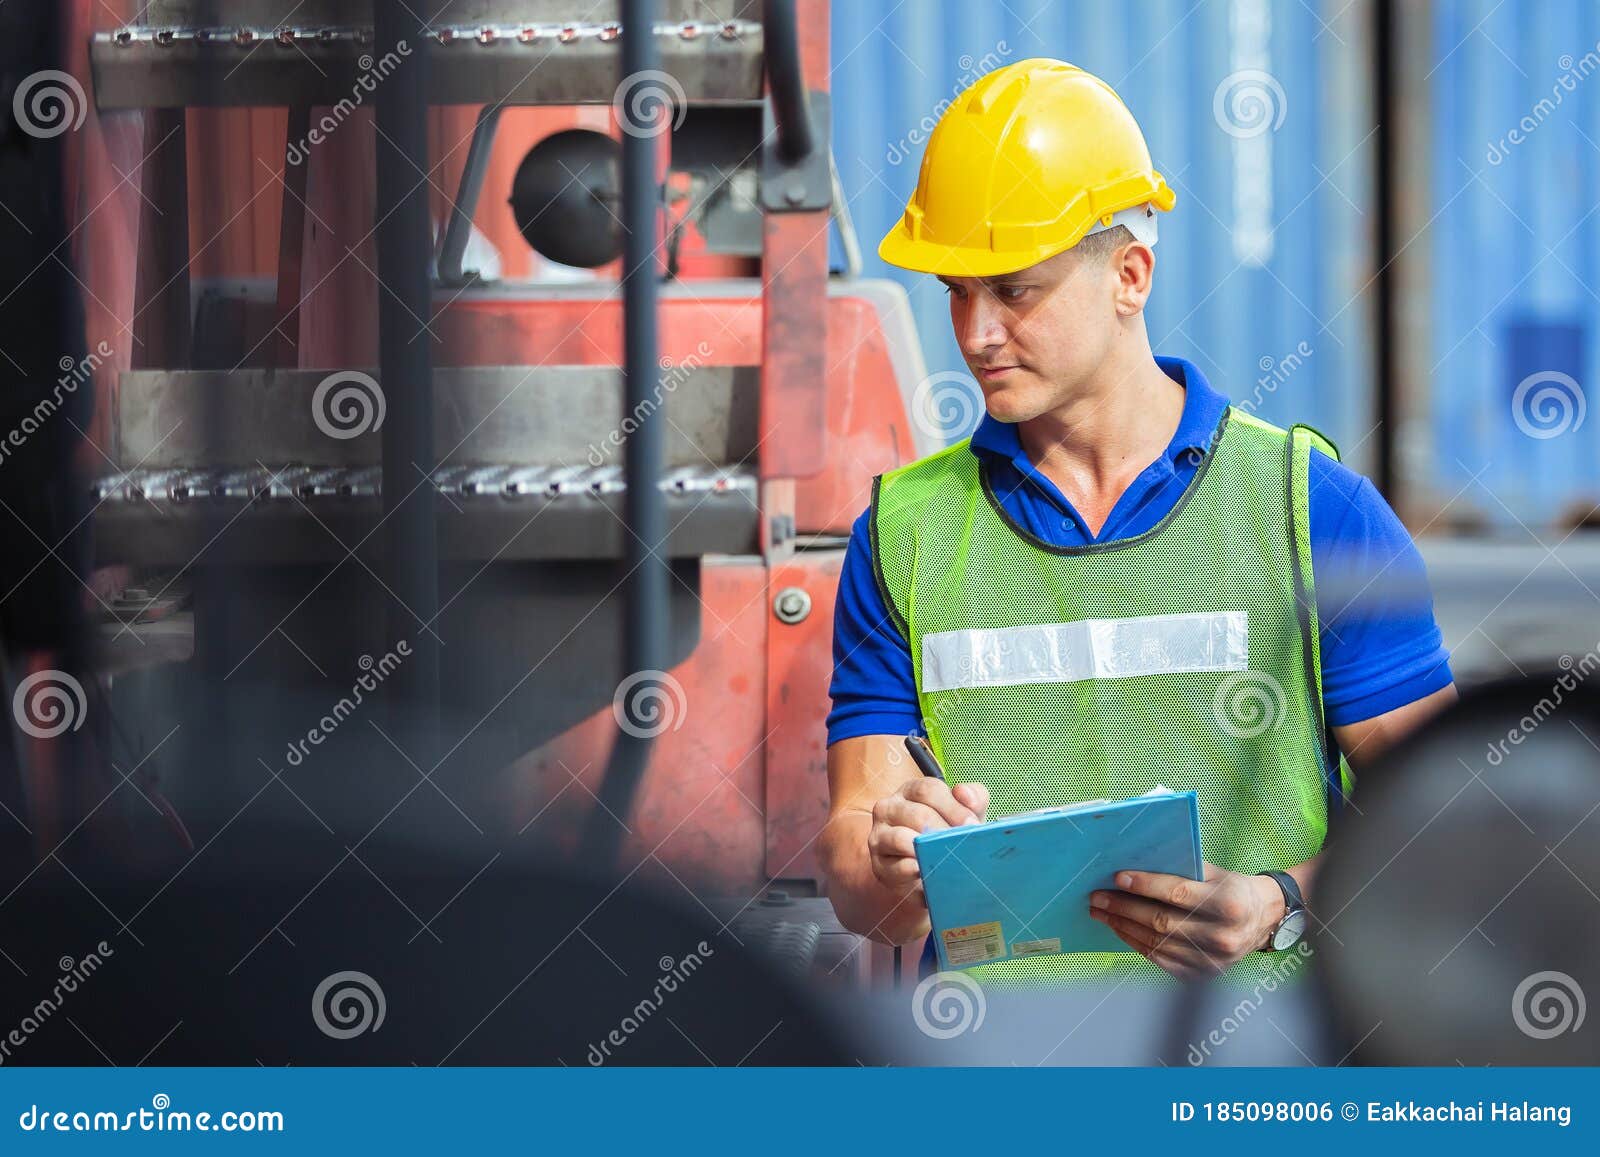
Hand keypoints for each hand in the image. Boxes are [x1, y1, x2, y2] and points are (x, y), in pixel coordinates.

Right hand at [867, 778, 989, 890]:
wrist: (924, 872)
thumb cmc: (945, 836)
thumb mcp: (962, 815)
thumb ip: (973, 798)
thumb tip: (964, 794)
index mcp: (911, 791)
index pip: (928, 790)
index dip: (953, 807)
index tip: (972, 825)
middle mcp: (890, 808)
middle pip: (918, 814)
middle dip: (944, 831)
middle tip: (962, 846)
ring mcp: (880, 835)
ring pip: (901, 838)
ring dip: (927, 849)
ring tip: (945, 857)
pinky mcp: (879, 863)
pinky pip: (895, 866)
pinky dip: (913, 869)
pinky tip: (926, 871)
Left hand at [1087, 862, 1285, 978]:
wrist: (1261, 920)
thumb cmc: (1231, 889)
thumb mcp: (1215, 872)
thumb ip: (1181, 868)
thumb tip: (1135, 862)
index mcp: (1229, 904)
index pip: (1178, 893)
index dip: (1145, 885)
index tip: (1117, 878)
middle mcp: (1222, 936)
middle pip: (1161, 921)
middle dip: (1123, 908)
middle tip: (1097, 897)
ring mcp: (1212, 960)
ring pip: (1156, 943)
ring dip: (1122, 926)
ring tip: (1101, 912)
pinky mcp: (1202, 974)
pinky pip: (1160, 959)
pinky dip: (1135, 943)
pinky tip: (1120, 929)